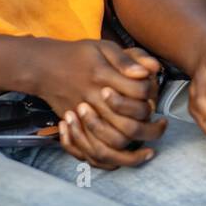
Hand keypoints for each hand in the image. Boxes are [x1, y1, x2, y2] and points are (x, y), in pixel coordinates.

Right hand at [36, 40, 165, 169]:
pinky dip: (112, 158)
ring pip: (114, 143)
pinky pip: (94, 153)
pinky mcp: (75, 128)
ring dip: (136, 146)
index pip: (138, 92)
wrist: (43, 68)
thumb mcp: (103, 47)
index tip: (154, 93)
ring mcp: (83, 118)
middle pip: (129, 124)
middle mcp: (94, 100)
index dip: (151, 93)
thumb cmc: (77, 55)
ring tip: (149, 143)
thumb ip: (127, 58)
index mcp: (103, 77)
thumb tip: (150, 71)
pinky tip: (127, 154)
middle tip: (161, 124)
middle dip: (150, 127)